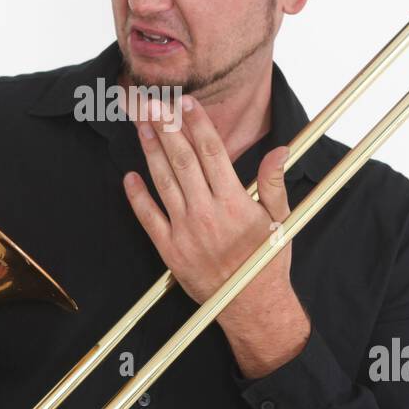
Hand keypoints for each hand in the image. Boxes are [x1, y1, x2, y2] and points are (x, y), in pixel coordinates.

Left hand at [123, 94, 293, 318]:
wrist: (252, 306)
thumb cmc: (266, 261)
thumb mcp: (279, 219)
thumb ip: (273, 183)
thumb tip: (279, 150)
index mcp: (235, 203)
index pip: (212, 153)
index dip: (197, 124)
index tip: (185, 102)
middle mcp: (207, 213)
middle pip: (182, 160)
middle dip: (165, 127)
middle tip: (151, 102)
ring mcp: (185, 231)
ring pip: (163, 181)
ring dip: (150, 150)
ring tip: (140, 124)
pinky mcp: (169, 250)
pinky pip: (148, 218)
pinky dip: (137, 196)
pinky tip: (129, 176)